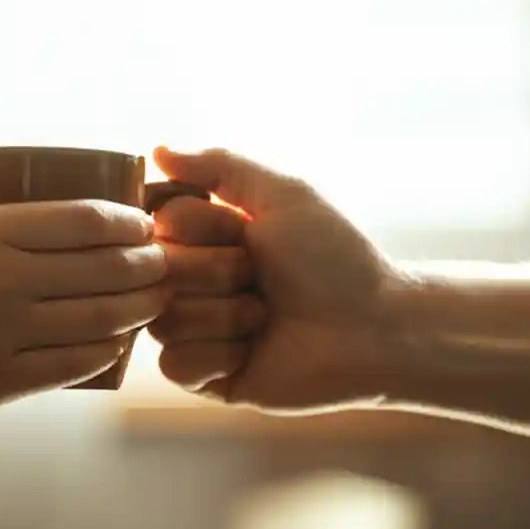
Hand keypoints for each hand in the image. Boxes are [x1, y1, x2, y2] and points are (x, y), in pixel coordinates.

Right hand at [0, 200, 167, 475]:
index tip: (141, 220)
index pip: (82, 218)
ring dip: (140, 307)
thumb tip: (2, 228)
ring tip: (156, 300)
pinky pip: (71, 364)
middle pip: (105, 266)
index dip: (125, 219)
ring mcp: (2, 334)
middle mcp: (2, 279)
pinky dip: (103, 353)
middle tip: (165, 261)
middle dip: (147, 262)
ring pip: (99, 317)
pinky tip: (116, 345)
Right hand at [150, 147, 408, 413]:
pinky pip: (174, 364)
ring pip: (164, 319)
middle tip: (261, 279)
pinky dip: (217, 355)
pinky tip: (252, 351)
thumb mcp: (283, 194)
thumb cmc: (335, 258)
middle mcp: (195, 281)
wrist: (373, 327)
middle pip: (157, 270)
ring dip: (224, 315)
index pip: (159, 220)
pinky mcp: (205, 378)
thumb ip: (218, 165)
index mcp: (207, 236)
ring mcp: (197, 330)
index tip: (245, 232)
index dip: (202, 227)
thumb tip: (156, 151)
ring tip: (265, 317)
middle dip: (217, 271)